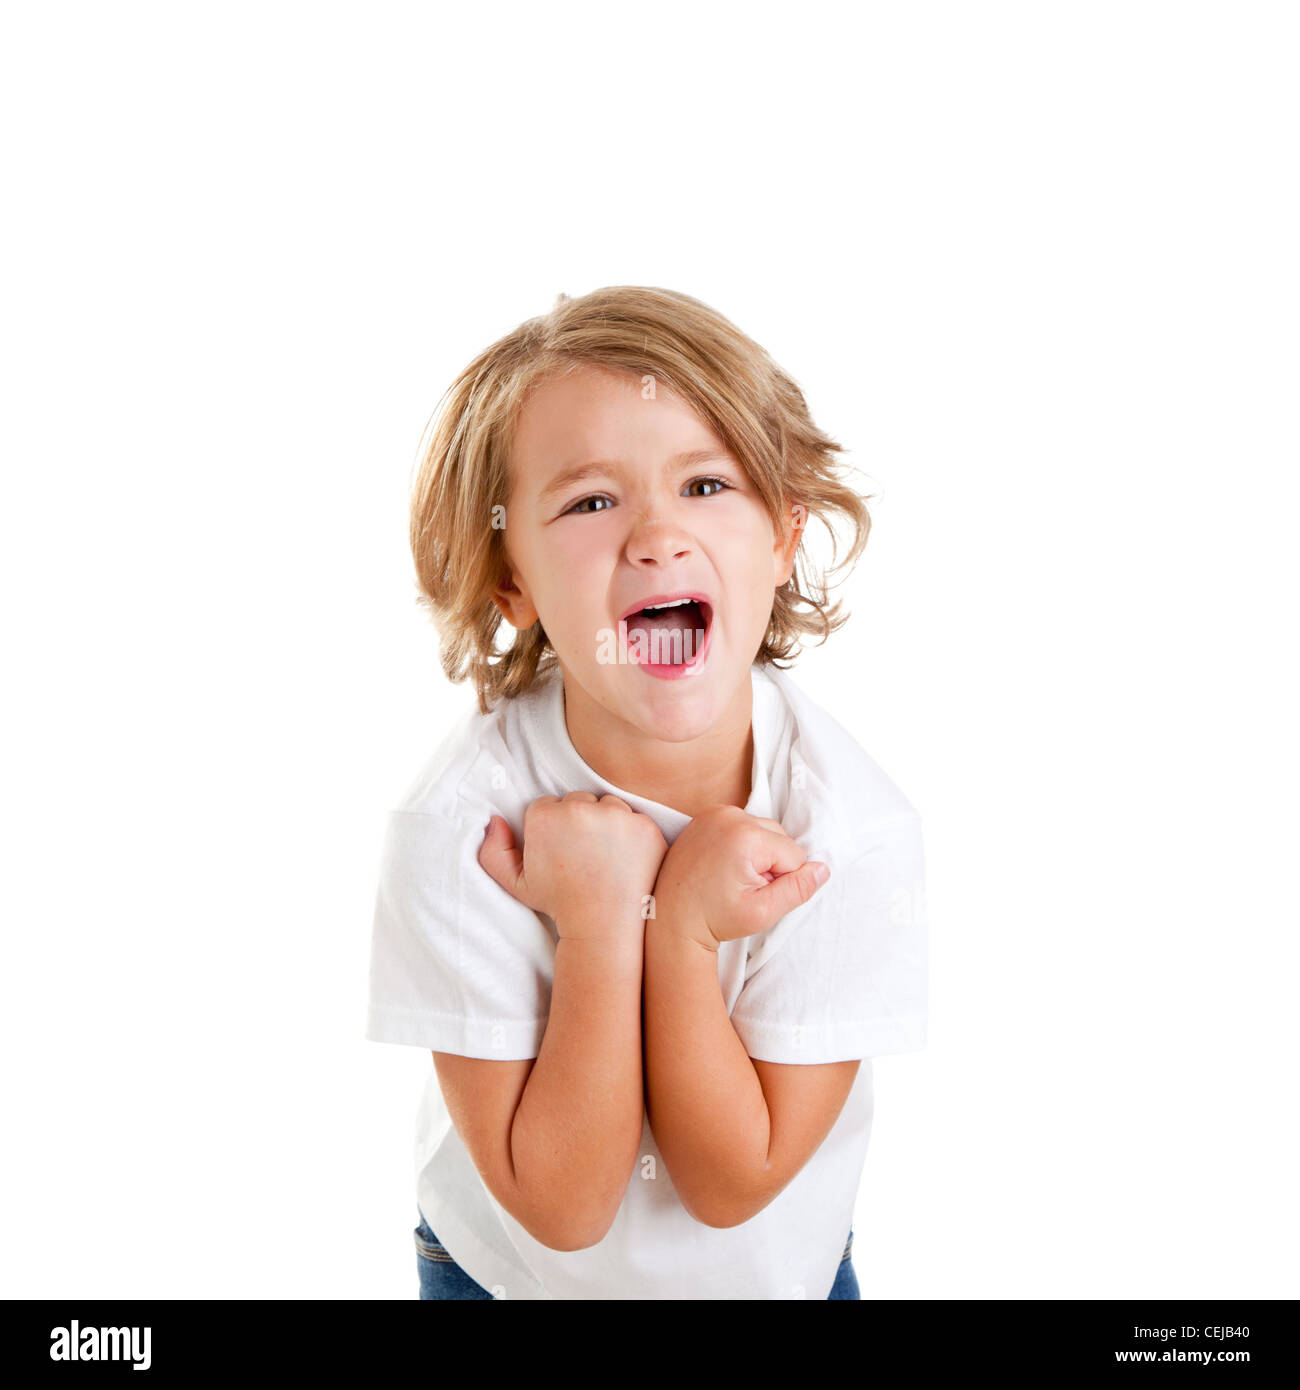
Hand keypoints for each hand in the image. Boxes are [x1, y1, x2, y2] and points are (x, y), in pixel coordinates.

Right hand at [478, 792, 668, 942]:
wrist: (603, 925)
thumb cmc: (559, 904)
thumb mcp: (516, 884)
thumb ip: (494, 852)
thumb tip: (496, 821)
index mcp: (545, 816)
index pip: (548, 804)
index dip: (552, 828)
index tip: (559, 851)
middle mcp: (580, 809)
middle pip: (578, 800)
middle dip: (579, 822)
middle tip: (582, 856)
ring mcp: (617, 815)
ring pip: (608, 806)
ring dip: (606, 824)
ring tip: (603, 858)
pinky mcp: (644, 825)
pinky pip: (634, 819)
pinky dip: (632, 836)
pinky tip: (625, 860)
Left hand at [651, 805, 829, 949]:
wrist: (670, 919)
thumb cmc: (715, 919)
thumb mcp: (762, 912)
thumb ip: (798, 889)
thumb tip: (823, 869)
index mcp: (746, 836)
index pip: (794, 854)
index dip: (782, 880)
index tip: (754, 894)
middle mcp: (729, 815)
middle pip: (779, 838)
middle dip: (771, 864)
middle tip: (742, 888)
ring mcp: (714, 813)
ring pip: (762, 831)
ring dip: (757, 854)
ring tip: (731, 878)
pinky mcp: (705, 816)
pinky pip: (742, 827)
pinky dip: (741, 845)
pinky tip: (722, 867)